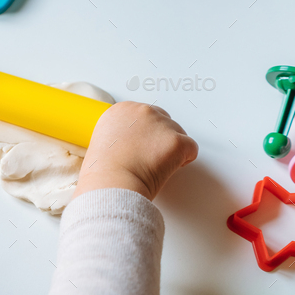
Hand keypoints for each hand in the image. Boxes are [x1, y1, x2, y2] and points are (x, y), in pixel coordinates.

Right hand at [73, 102, 197, 200]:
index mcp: (122, 110)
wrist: (111, 184)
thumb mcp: (103, 141)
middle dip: (161, 140)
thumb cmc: (105, 171)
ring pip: (179, 134)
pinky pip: (191, 149)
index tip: (143, 146)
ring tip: (154, 166)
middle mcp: (142, 111)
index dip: (147, 134)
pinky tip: (166, 169)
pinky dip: (183, 161)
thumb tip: (132, 140)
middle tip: (150, 159)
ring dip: (171, 150)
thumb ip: (120, 133)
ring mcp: (161, 124)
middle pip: (165, 121)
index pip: (146, 115)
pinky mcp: (176, 140)